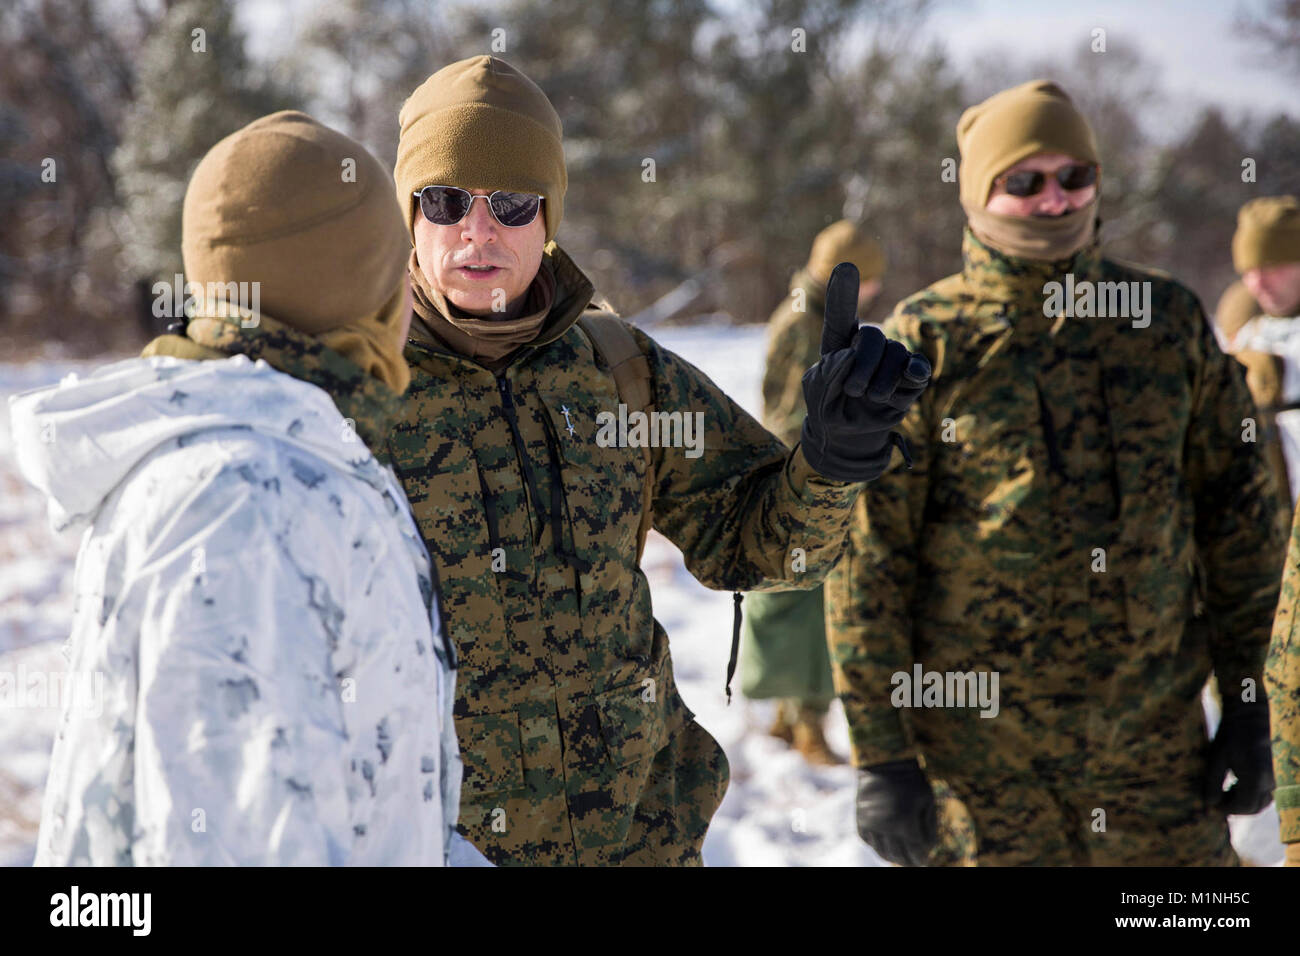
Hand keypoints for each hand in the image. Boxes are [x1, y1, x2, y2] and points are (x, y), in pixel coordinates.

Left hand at [800, 262, 930, 481]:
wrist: (847, 436)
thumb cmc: (828, 407)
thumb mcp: (817, 393)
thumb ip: (828, 373)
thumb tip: (851, 356)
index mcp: (839, 344)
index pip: (841, 316)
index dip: (843, 293)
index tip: (845, 266)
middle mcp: (867, 346)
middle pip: (872, 336)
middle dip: (863, 364)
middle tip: (853, 389)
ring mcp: (891, 360)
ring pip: (896, 355)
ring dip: (882, 382)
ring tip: (871, 399)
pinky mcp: (910, 378)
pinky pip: (917, 369)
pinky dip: (914, 373)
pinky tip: (911, 374)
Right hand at [856, 758, 936, 865]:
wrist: (882, 762)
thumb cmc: (910, 779)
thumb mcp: (927, 800)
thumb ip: (930, 826)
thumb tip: (929, 847)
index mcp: (904, 823)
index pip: (915, 853)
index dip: (922, 859)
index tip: (925, 860)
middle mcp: (885, 827)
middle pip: (898, 856)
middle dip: (908, 861)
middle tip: (914, 861)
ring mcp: (870, 825)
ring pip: (882, 852)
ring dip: (893, 857)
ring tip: (901, 856)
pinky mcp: (860, 820)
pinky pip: (869, 842)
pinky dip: (878, 846)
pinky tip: (886, 844)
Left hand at [1202, 699, 1273, 815]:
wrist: (1250, 715)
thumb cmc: (1230, 734)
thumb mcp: (1216, 757)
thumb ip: (1212, 782)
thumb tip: (1209, 804)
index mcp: (1256, 778)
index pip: (1243, 807)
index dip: (1225, 809)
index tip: (1209, 807)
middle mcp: (1269, 781)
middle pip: (1253, 807)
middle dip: (1233, 807)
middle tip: (1214, 801)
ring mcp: (1274, 777)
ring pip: (1260, 801)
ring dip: (1242, 802)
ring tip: (1223, 790)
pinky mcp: (1274, 773)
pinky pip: (1265, 792)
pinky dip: (1250, 794)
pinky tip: (1235, 783)